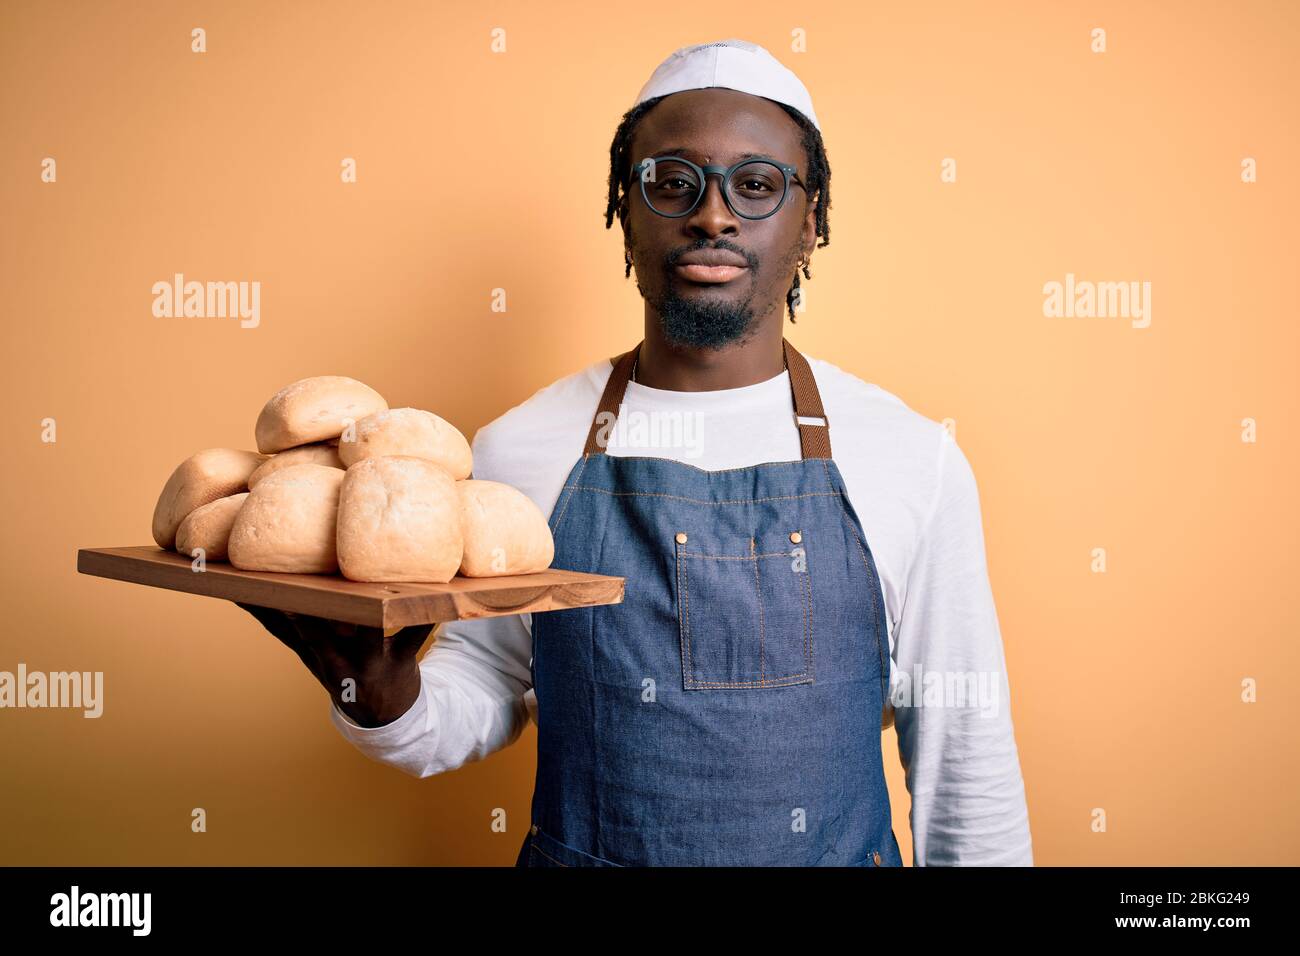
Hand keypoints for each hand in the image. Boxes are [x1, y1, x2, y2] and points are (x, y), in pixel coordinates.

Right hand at [235, 603, 432, 727]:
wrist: (385, 715)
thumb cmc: (342, 668)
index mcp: (312, 654)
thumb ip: (279, 625)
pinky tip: (438, 602)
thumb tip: (239, 594)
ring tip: (371, 591)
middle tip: (292, 591)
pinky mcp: (400, 661)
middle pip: (315, 636)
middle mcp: (336, 660)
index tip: (244, 587)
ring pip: (366, 634)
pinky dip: (426, 619)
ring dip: (368, 616)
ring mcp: (368, 663)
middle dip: (303, 616)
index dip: (263, 611)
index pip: (281, 632)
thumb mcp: (308, 654)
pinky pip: (415, 636)